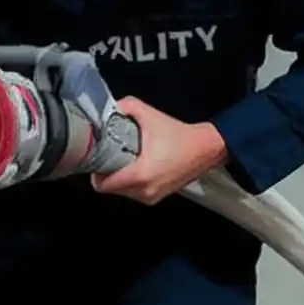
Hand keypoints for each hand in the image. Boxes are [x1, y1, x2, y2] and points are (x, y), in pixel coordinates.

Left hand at [90, 97, 227, 204]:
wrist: (206, 148)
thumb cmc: (178, 134)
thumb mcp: (150, 115)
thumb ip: (127, 107)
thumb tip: (111, 109)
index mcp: (139, 175)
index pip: (102, 185)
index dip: (97, 171)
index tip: (101, 157)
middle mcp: (144, 191)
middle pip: (111, 188)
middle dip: (109, 173)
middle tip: (114, 155)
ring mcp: (152, 196)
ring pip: (123, 191)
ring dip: (121, 178)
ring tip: (128, 160)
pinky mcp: (159, 197)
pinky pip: (136, 192)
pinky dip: (134, 182)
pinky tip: (140, 166)